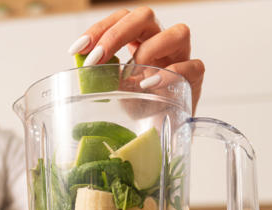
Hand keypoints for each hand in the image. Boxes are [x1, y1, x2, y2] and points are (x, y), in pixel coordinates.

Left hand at [69, 7, 204, 112]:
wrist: (159, 132)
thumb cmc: (139, 106)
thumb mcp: (115, 90)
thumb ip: (102, 78)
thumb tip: (86, 72)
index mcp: (139, 39)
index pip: (121, 19)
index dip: (99, 29)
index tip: (77, 49)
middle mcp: (161, 41)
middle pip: (145, 16)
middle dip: (116, 35)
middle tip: (95, 59)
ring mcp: (181, 57)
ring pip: (177, 33)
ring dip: (148, 51)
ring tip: (130, 75)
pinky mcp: (194, 77)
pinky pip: (192, 65)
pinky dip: (170, 73)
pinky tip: (149, 85)